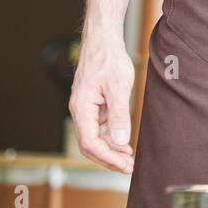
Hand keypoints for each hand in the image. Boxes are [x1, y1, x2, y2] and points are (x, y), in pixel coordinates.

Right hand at [68, 33, 135, 173]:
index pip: (90, 142)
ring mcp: (84, 108)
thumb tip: (121, 141)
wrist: (103, 40)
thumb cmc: (109, 59)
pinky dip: (109, 138)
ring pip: (93, 138)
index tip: (126, 165)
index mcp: (81, 108)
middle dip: (108, 158)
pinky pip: (97, 128)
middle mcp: (79, 110)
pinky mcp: (91, 105)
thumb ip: (119, 115)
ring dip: (109, 150)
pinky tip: (123, 142)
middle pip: (89, 145)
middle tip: (129, 167)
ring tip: (128, 158)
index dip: (108, 157)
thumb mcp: (118, 87)